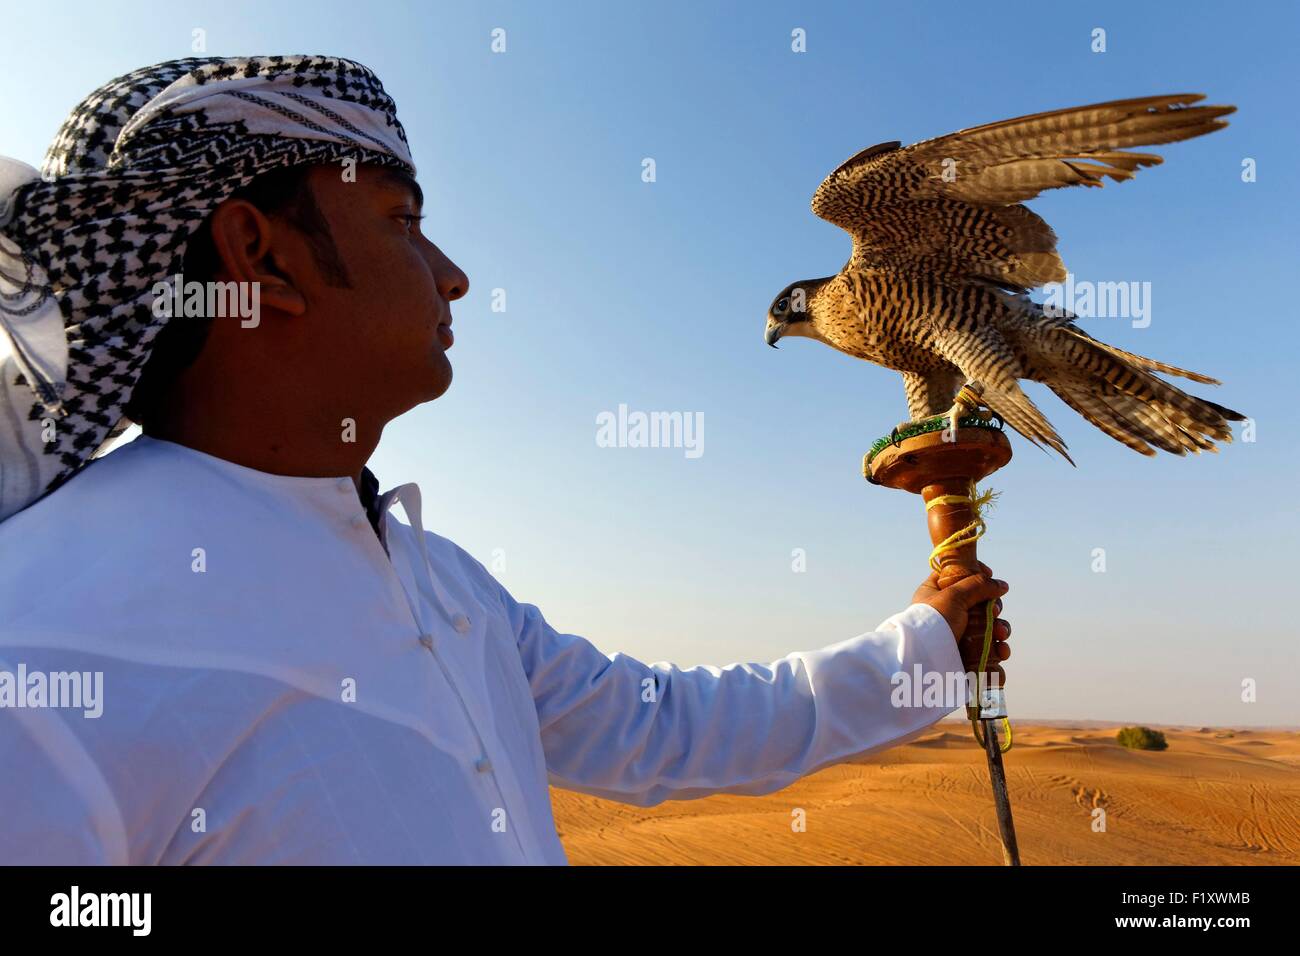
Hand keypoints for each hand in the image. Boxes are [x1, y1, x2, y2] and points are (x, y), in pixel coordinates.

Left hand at [912, 561, 1010, 677]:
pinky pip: (987, 648)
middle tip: (994, 612)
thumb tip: (1001, 585)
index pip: (957, 575)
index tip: (989, 574)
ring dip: (999, 629)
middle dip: (994, 608)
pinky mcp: (965, 652)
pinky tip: (1001, 651)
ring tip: (1000, 635)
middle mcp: (946, 611)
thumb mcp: (954, 595)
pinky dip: (998, 649)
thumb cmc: (933, 621)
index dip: (975, 572)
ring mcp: (957, 632)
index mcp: (936, 592)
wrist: (923, 657)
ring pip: (987, 626)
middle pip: (979, 602)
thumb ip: (978, 585)